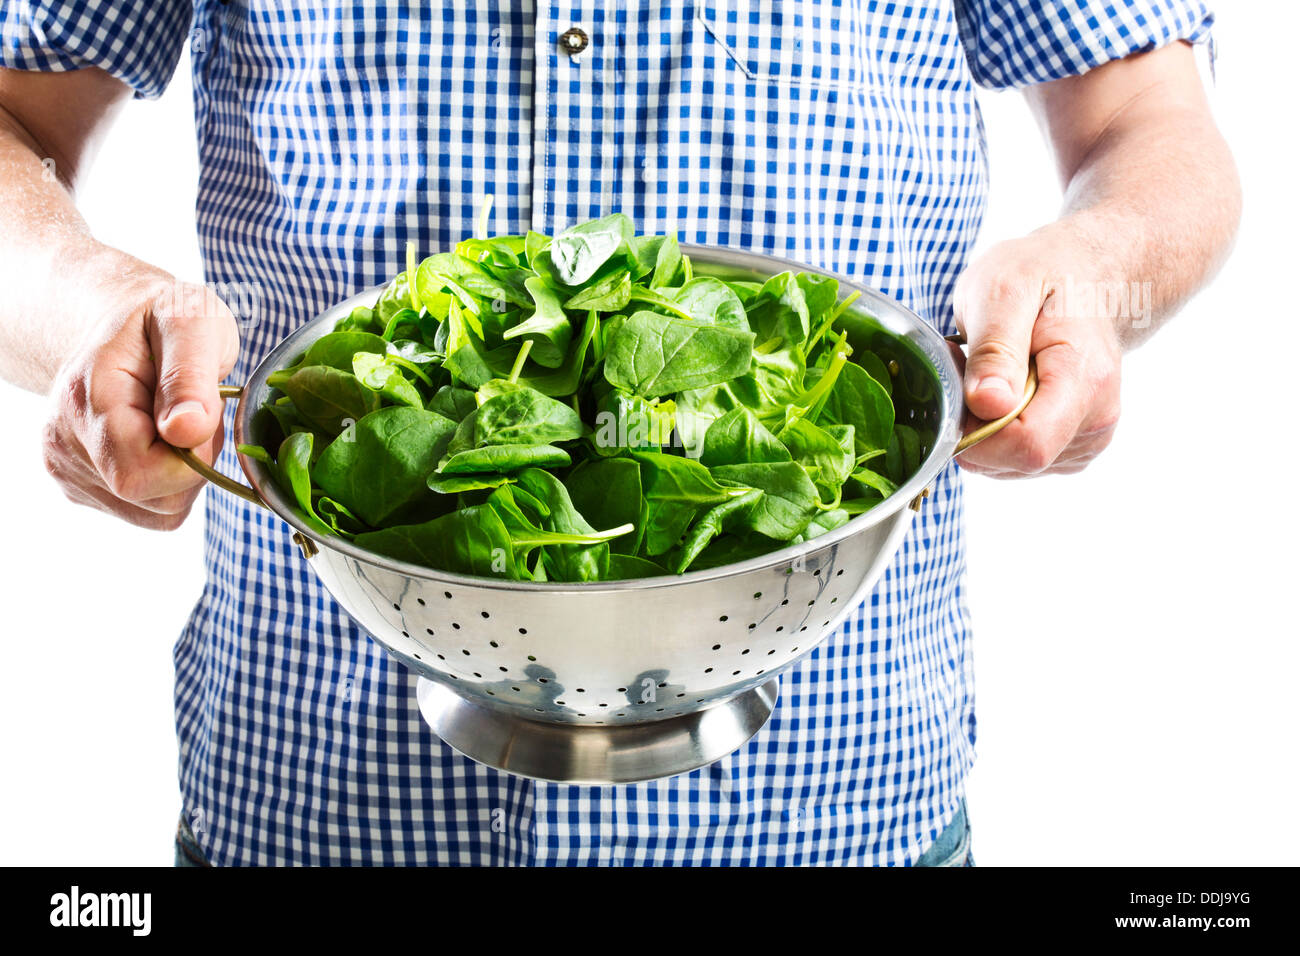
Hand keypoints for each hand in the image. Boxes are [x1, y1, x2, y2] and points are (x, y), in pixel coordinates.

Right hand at [42, 265, 239, 528]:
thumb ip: (189, 377)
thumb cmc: (163, 316)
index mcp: (89, 397)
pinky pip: (146, 512)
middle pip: (152, 498)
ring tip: (175, 422)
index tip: (203, 413)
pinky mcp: (80, 484)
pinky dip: (169, 484)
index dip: (193, 456)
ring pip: (155, 511)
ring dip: (184, 476)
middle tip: (195, 413)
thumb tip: (185, 431)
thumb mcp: (191, 322)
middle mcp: (65, 439)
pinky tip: (162, 441)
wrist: (122, 318)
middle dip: (193, 465)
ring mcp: (67, 466)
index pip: (144, 472)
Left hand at [953, 224, 1123, 476]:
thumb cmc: (1044, 274)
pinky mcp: (1072, 448)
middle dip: (974, 426)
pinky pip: (1015, 462)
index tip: (963, 383)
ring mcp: (1088, 439)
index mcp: (1085, 380)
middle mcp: (1097, 420)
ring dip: (982, 428)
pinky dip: (995, 434)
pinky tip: (1003, 393)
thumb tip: (989, 404)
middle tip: (970, 368)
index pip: (1027, 444)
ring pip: (1011, 465)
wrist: (1087, 277)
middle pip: (1016, 460)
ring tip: (990, 374)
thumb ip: (996, 348)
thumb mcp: (1005, 290)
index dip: (977, 431)